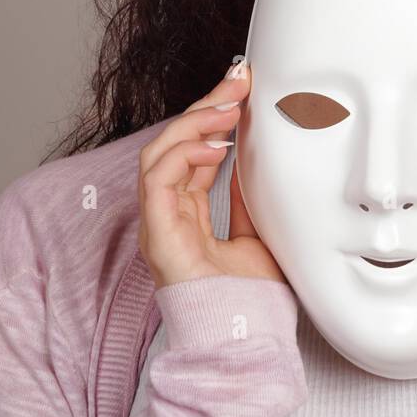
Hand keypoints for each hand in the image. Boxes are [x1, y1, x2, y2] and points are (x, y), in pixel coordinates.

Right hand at [138, 62, 285, 290]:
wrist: (245, 338)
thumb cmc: (250, 297)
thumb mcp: (259, 231)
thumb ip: (250, 197)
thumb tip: (258, 158)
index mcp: (189, 211)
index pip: (193, 150)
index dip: (213, 115)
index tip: (242, 86)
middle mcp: (169, 213)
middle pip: (174, 144)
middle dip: (205, 106)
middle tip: (238, 79)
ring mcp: (159, 223)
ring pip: (159, 153)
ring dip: (194, 122)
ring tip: (230, 106)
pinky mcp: (158, 233)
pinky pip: (157, 180)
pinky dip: (183, 155)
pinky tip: (216, 145)